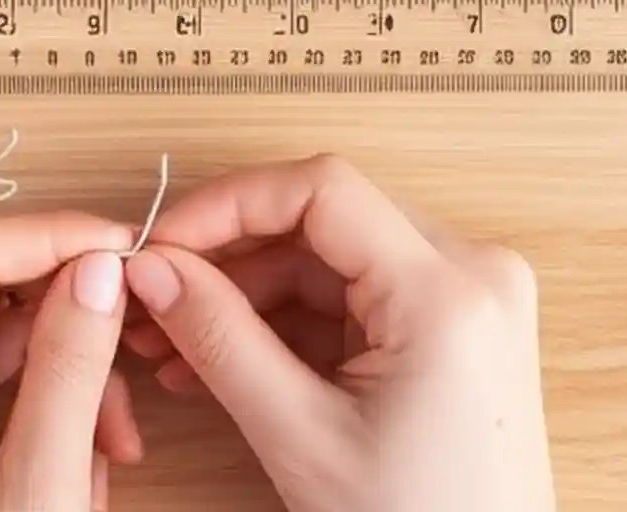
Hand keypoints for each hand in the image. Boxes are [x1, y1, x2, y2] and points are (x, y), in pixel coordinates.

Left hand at [0, 212, 142, 511]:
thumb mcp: (46, 492)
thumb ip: (70, 371)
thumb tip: (99, 267)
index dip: (47, 233)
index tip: (121, 247)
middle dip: (68, 311)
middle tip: (135, 339)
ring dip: (68, 362)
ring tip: (115, 436)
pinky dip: (45, 393)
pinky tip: (87, 444)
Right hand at [123, 156, 556, 511]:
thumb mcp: (302, 436)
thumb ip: (220, 340)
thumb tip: (153, 270)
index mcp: (449, 293)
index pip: (322, 190)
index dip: (229, 204)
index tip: (164, 240)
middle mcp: (473, 275)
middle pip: (324, 223)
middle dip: (231, 259)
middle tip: (155, 295)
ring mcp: (468, 300)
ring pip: (333, 262)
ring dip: (251, 295)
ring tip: (173, 343)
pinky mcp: (453, 327)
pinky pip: (356, 299)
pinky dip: (290, 324)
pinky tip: (225, 358)